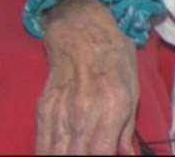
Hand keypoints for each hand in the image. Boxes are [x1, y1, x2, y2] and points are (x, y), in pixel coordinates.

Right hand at [36, 0, 139, 154]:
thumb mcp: (133, 90)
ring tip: (75, 156)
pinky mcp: (43, 109)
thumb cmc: (114, 58)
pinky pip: (41, 142)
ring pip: (56, 153)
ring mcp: (60, 112)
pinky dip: (48, 153)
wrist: (82, 31)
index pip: (101, 154)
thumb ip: (127, 129)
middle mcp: (83, 113)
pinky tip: (57, 154)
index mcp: (111, 108)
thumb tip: (127, 156)